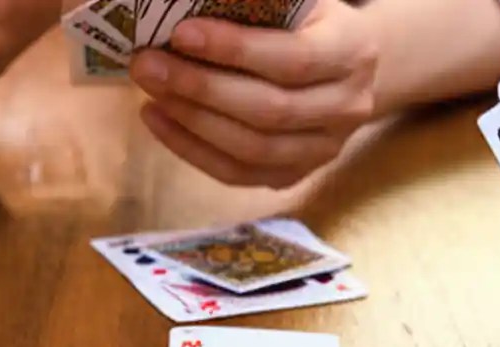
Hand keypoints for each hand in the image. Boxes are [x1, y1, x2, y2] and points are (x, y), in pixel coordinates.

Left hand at [130, 0, 378, 187]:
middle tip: (148, 64)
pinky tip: (158, 119)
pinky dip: (190, 148)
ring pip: (252, 149)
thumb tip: (191, 2)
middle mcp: (347, 108)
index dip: (235, 49)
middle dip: (202, 88)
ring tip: (151, 89)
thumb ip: (257, 1)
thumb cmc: (307, 20)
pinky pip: (236, 173)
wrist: (344, 66)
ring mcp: (322, 150)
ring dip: (192, 120)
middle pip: (270, 110)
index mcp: (351, 52)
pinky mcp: (293, 175)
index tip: (182, 33)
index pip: (293, 59)